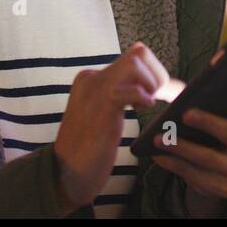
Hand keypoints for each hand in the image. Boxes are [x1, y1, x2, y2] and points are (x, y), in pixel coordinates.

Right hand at [52, 42, 170, 213]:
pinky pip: (131, 89)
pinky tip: (143, 109)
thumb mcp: (105, 114)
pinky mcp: (102, 106)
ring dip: (152, 83)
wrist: (64, 173)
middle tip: (156, 101)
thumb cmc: (89, 148)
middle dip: (156, 75)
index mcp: (92, 78)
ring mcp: (95, 89)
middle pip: (138, 54)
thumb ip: (123, 96)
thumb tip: (158, 86)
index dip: (153, 73)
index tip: (162, 95)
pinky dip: (144, 97)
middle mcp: (92, 77)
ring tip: (146, 106)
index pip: (133, 57)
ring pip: (136, 63)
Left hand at [151, 72, 226, 217]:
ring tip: (159, 138)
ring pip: (209, 158)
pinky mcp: (225, 189)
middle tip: (184, 114)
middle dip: (207, 122)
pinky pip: (196, 176)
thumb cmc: (222, 133)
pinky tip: (159, 155)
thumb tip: (190, 92)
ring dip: (181, 147)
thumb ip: (220, 103)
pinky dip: (175, 164)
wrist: (223, 174)